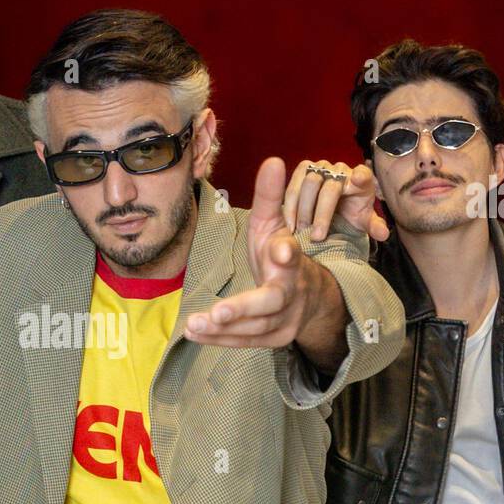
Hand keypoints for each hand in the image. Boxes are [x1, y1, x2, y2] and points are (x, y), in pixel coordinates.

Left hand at [184, 156, 341, 352]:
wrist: (310, 297)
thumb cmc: (281, 255)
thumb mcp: (274, 225)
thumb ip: (269, 196)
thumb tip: (272, 160)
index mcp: (292, 261)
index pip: (292, 255)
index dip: (286, 253)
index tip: (280, 251)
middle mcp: (292, 292)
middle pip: (271, 302)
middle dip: (244, 308)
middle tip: (218, 312)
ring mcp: (286, 319)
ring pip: (256, 328)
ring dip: (223, 328)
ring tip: (194, 324)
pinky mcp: (275, 339)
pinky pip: (246, 342)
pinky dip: (220, 340)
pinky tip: (195, 333)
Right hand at [287, 159, 388, 241]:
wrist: (335, 205)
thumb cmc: (351, 212)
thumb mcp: (363, 221)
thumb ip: (373, 226)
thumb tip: (383, 234)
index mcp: (361, 180)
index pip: (363, 175)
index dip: (360, 177)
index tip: (358, 180)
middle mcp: (341, 169)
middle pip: (330, 187)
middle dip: (322, 214)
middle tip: (317, 237)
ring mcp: (322, 166)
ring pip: (309, 183)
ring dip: (302, 210)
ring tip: (300, 231)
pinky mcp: (304, 169)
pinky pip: (294, 183)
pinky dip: (289, 205)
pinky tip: (289, 223)